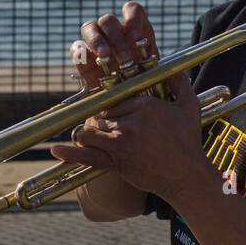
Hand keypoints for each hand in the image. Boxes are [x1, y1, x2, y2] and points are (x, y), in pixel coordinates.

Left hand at [50, 70, 211, 203]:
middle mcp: (130, 122)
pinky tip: (56, 150)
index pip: (116, 100)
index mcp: (144, 105)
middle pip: (102, 115)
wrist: (186, 176)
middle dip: (104, 121)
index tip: (120, 115)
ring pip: (92, 131)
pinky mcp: (116, 162)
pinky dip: (70, 153)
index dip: (116, 108)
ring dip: (91, 133)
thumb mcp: (189, 107)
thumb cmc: (189, 141)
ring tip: (96, 137)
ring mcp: (121, 142)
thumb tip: (173, 68)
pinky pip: (88, 155)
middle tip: (113, 129)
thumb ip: (180, 83)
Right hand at [70, 1, 160, 90]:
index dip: (133, 19)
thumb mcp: (158, 72)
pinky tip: (87, 60)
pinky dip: (80, 52)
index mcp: (133, 28)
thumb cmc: (146, 81)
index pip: (131, 10)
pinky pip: (76, 47)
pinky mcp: (83, 58)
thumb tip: (170, 72)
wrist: (128, 98)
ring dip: (96, 40)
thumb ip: (163, 68)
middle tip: (126, 58)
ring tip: (104, 56)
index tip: (138, 38)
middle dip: (116, 38)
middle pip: (108, 20)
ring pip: (89, 27)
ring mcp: (96, 42)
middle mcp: (113, 31)